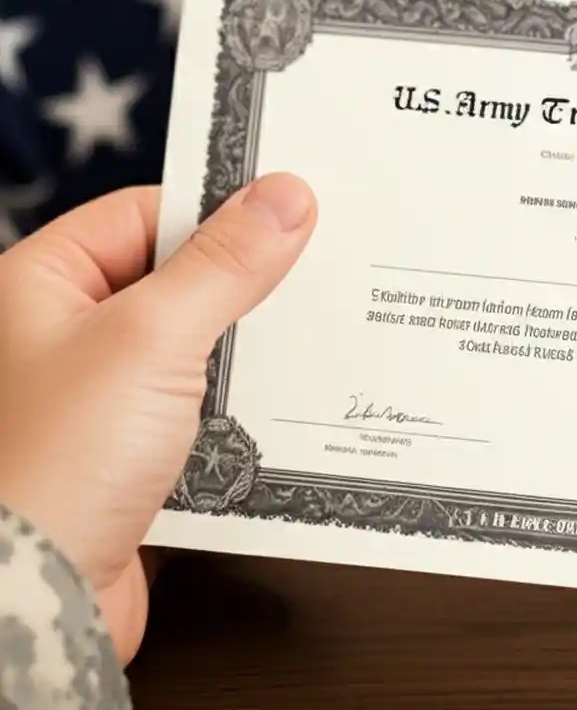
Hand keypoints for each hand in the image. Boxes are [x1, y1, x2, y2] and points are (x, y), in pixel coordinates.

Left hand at [0, 174, 316, 663]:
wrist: (35, 595)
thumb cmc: (59, 459)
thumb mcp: (151, 338)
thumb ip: (223, 265)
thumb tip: (287, 196)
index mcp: (41, 284)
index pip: (144, 214)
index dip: (219, 211)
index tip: (297, 213)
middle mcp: (64, 335)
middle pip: (177, 281)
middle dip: (248, 286)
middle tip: (325, 275)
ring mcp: (98, 399)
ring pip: (195, 349)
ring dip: (249, 354)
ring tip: (321, 342)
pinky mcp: (129, 456)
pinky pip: (201, 411)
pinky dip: (242, 409)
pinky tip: (290, 409)